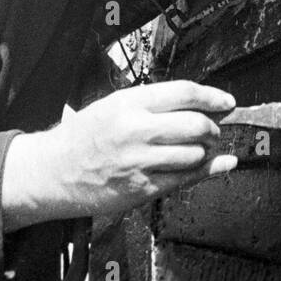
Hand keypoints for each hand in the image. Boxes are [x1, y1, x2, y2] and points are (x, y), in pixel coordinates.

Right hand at [2, 80, 236, 227]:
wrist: (52, 171)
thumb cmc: (83, 136)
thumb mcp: (113, 104)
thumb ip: (153, 103)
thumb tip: (198, 103)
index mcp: (129, 103)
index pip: (184, 93)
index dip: (212, 97)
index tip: (227, 102)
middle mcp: (136, 130)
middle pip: (196, 124)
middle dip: (213, 127)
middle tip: (213, 129)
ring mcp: (139, 161)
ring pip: (195, 153)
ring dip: (207, 150)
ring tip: (202, 148)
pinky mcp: (142, 188)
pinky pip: (186, 179)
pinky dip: (210, 170)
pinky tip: (221, 164)